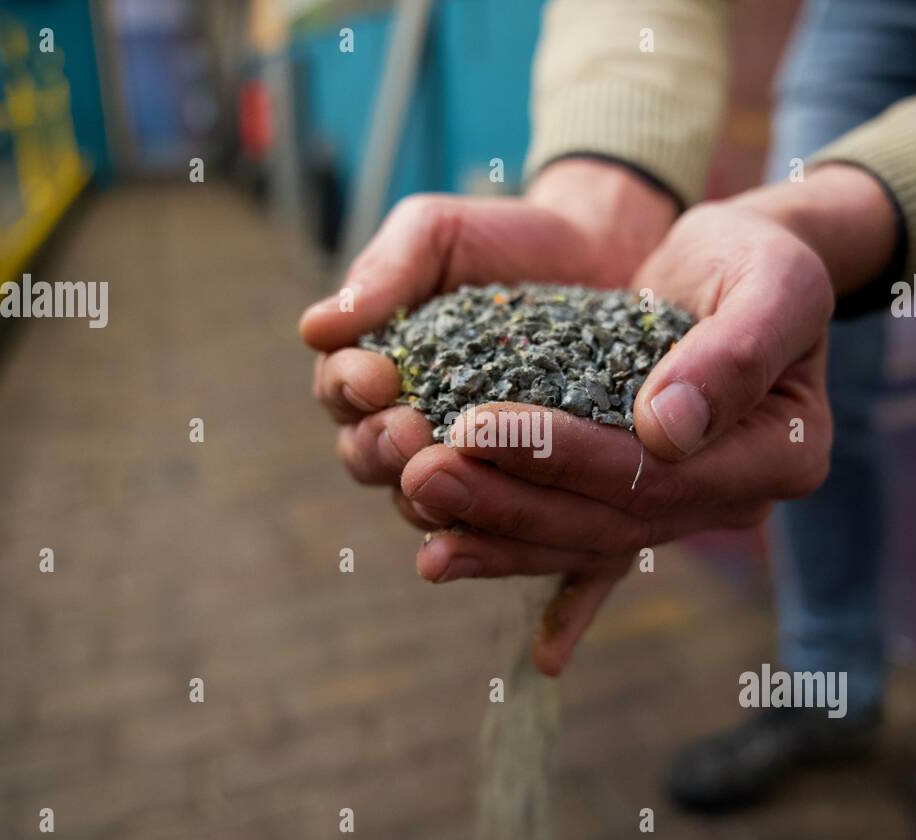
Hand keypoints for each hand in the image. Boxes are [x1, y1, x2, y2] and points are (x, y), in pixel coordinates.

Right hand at [301, 158, 677, 516]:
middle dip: (382, 445)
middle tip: (410, 430)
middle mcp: (409, 423)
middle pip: (369, 456)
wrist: (600, 250)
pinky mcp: (523, 485)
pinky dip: (490, 530)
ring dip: (427, 492)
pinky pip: (495, 521)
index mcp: (375, 368)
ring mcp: (466, 460)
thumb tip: (315, 328)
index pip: (339, 393)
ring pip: (423, 499)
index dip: (348, 389)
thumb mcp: (438, 234)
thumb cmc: (504, 238)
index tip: (376, 376)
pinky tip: (502, 521)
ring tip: (453, 468)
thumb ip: (384, 272)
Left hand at [402, 166, 898, 673]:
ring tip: (413, 499)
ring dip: (489, 528)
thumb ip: (734, 351)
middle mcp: (727, 499)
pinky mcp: (627, 494)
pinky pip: (564, 537)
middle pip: (605, 523)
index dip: (563, 457)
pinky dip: (502, 545)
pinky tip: (437, 554)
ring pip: (575, 541)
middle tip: (418, 472)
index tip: (476, 425)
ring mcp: (676, 506)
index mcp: (777, 456)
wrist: (734, 270)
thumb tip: (665, 431)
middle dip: (507, 500)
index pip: (656, 476)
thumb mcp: (772, 280)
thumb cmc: (760, 261)